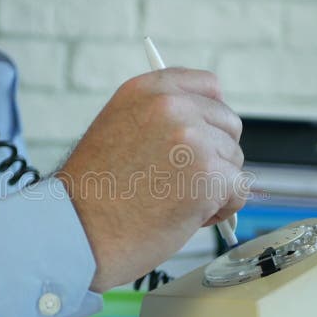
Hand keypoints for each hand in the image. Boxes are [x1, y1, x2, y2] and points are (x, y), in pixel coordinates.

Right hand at [58, 69, 245, 292]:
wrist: (77, 231)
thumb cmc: (93, 194)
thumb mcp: (118, 130)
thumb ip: (159, 119)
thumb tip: (206, 128)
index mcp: (147, 90)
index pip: (209, 86)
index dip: (210, 117)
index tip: (202, 138)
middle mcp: (171, 106)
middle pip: (228, 125)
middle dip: (215, 155)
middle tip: (181, 182)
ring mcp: (193, 139)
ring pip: (234, 160)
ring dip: (215, 186)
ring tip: (174, 202)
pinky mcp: (209, 175)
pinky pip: (239, 190)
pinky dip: (220, 209)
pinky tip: (188, 217)